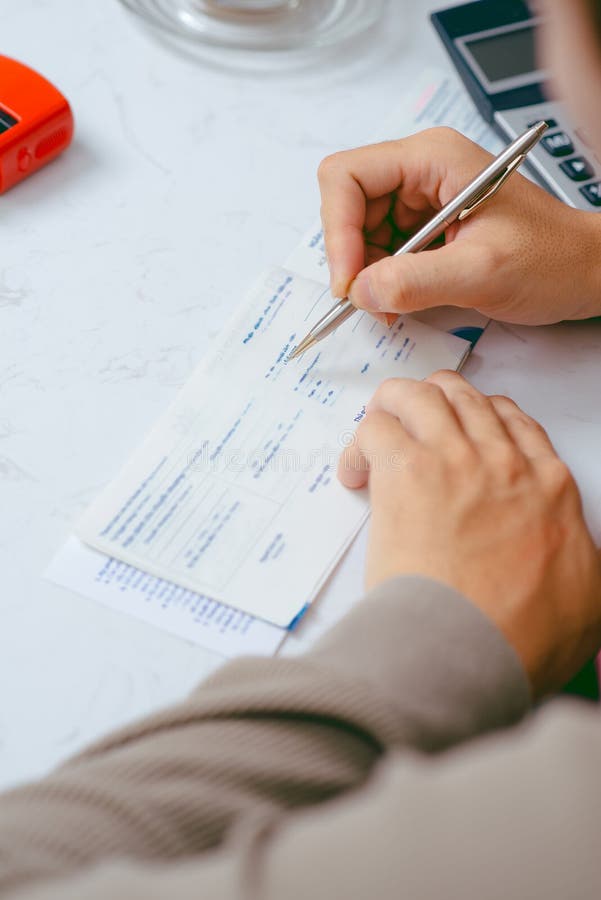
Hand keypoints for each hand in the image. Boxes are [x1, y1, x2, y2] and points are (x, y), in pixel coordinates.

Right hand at [318, 128, 600, 324]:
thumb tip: (360, 291)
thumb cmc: (551, 259)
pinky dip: (382, 279)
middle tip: (368, 298)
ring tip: (392, 304)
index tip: (349, 280)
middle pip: (347, 204)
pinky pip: (380, 249)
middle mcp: (422, 171)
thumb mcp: (482, 272)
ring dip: (366, 273)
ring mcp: (421, 198)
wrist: (581, 272)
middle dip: (351, 256)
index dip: (338, 231)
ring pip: (359, 231)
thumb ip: (416, 281)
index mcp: (433, 158)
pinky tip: (402, 298)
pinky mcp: (424, 227)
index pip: (347, 177)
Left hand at [338, 371, 600, 695]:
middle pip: (464, 396)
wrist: (473, 649)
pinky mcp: (408, 470)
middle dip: (433, 402)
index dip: (479, 421)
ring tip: (374, 438)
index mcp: (549, 487)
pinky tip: (355, 475)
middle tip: (409, 428)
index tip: (457, 439)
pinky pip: (377, 426)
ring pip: (420, 394)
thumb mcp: (582, 598)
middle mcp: (504, 461)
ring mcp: (455, 459)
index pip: (515, 423)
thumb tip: (566, 563)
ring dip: (393, 406)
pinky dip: (360, 442)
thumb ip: (573, 563)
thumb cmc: (520, 638)